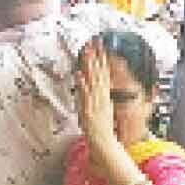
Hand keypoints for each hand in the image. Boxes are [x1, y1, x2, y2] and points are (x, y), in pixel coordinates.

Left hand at [77, 38, 119, 163]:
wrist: (104, 142)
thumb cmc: (104, 128)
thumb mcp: (105, 109)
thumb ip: (102, 98)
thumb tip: (96, 89)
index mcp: (105, 95)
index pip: (105, 72)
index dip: (102, 59)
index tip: (101, 47)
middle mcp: (100, 96)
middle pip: (99, 72)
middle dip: (97, 56)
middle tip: (94, 42)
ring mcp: (94, 101)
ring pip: (92, 79)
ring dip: (90, 65)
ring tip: (87, 51)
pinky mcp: (87, 108)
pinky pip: (85, 93)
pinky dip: (82, 83)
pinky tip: (79, 74)